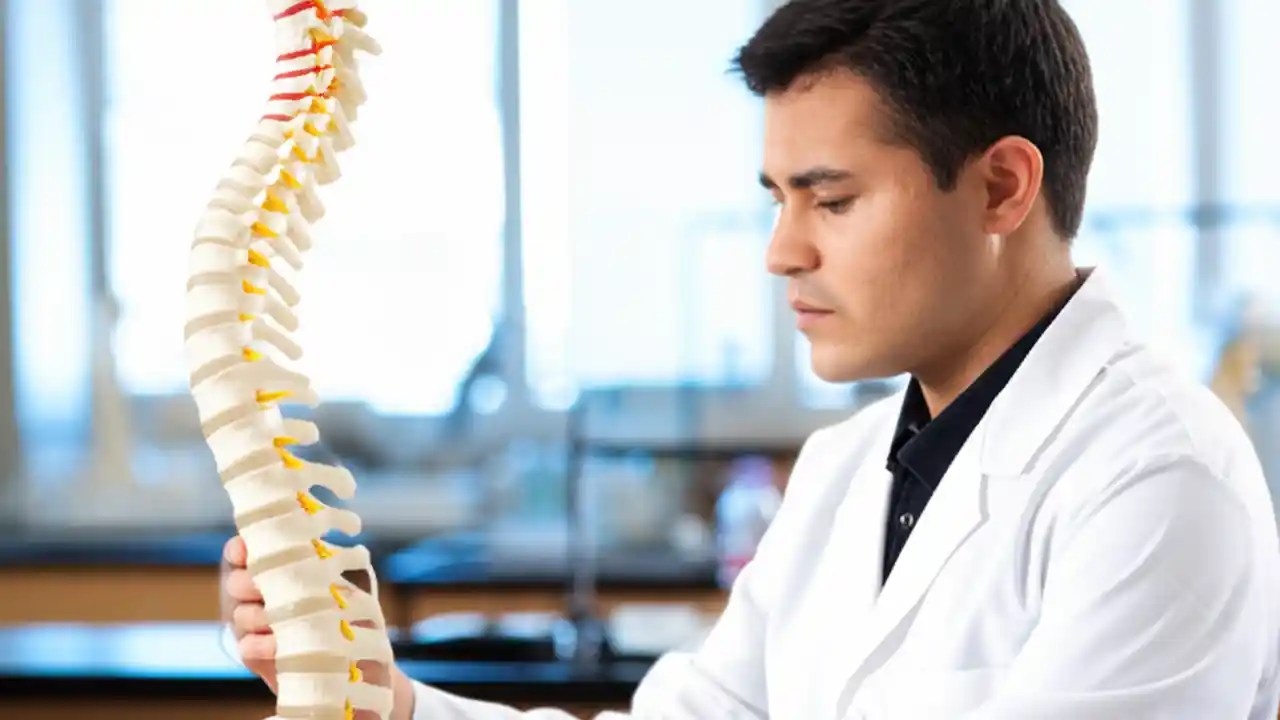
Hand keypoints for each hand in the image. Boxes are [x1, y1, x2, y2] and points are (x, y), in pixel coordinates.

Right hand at [221, 535, 415, 718]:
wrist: (353, 656)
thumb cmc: (346, 609)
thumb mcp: (337, 582)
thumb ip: (321, 564)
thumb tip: (323, 548)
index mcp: (273, 568)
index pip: (241, 552)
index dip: (240, 550)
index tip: (246, 552)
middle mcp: (256, 594)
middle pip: (235, 582)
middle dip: (252, 584)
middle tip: (269, 588)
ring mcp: (252, 625)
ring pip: (240, 614)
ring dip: (261, 616)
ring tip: (287, 619)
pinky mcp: (255, 654)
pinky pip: (245, 646)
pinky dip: (261, 645)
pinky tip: (279, 645)